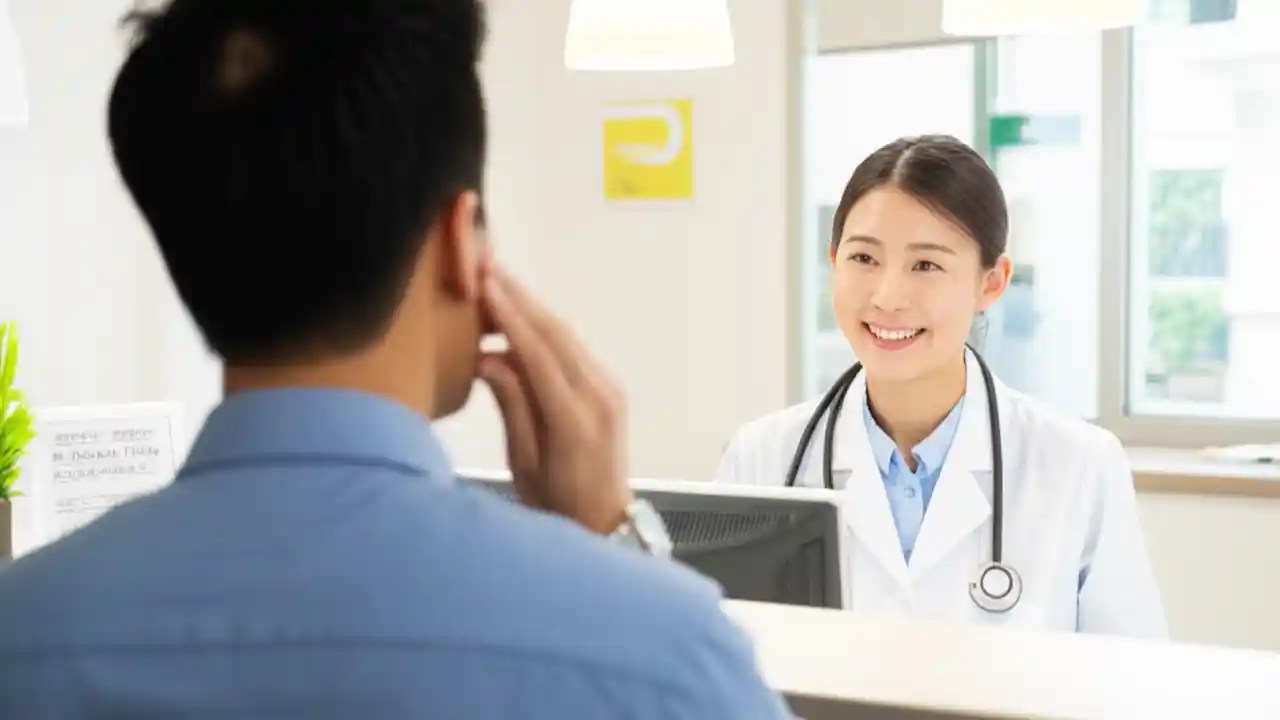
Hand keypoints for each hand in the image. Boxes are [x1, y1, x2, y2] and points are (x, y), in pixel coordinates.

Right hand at [476, 261, 632, 534]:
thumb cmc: (555, 503)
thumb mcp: (524, 462)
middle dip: (520, 297)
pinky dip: (544, 328)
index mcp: (576, 419)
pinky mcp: (609, 387)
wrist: (604, 523)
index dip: (510, 317)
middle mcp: (600, 396)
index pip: (538, 354)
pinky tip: (519, 313)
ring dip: (531, 306)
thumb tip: (487, 357)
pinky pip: (572, 349)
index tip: (484, 285)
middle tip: (486, 266)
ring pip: (566, 336)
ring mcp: (609, 388)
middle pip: (556, 334)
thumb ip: (512, 406)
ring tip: (497, 279)